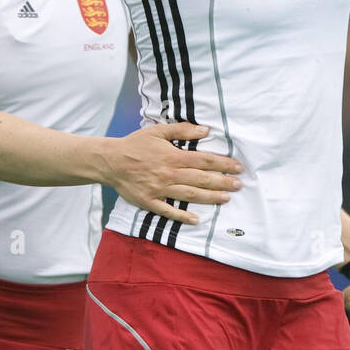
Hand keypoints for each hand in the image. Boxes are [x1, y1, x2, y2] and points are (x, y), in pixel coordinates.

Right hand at [106, 123, 242, 225]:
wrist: (110, 161)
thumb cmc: (135, 144)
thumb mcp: (158, 131)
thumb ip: (182, 130)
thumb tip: (205, 130)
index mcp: (172, 156)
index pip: (204, 160)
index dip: (223, 164)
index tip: (238, 167)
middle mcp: (169, 174)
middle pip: (201, 179)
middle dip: (222, 182)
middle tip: (239, 185)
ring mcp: (159, 189)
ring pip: (189, 195)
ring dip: (210, 198)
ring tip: (226, 199)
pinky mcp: (149, 201)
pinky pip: (168, 211)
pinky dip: (182, 216)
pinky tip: (197, 220)